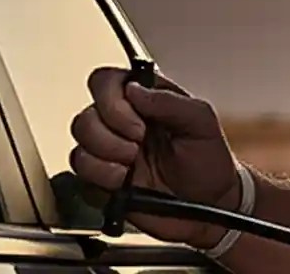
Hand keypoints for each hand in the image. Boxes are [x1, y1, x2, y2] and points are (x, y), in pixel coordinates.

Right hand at [69, 65, 239, 246]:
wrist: (210, 209)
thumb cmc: (210, 163)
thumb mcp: (201, 122)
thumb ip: (169, 101)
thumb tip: (134, 89)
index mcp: (145, 101)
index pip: (107, 81)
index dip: (112, 99)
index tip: (138, 122)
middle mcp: (121, 123)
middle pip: (86, 115)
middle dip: (112, 135)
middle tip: (138, 147)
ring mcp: (109, 153)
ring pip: (79, 145)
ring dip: (107, 158)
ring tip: (133, 167)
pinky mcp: (101, 181)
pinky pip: (80, 175)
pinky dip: (102, 179)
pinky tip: (124, 183)